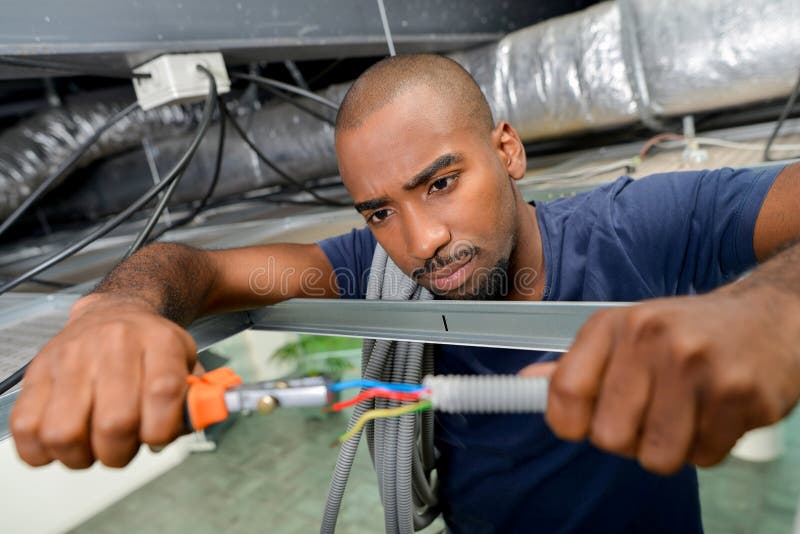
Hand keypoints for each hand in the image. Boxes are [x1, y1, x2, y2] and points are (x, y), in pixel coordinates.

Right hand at [10, 294, 196, 468]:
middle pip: (115, 423)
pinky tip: (62, 442)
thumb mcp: (187, 362)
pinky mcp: (37, 372)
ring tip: (91, 446)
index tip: (158, 436)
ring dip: (81, 456)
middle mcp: (114, 344)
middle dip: (121, 452)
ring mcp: (71, 357)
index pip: (163, 393)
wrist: (114, 313)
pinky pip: (25, 429)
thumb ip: (196, 398)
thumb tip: (194, 423)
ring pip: (65, 433)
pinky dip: (41, 450)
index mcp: (159, 341)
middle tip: (122, 448)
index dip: (162, 430)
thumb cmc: (150, 348)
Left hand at [520, 288, 799, 474]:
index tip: (584, 426)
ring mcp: (696, 365)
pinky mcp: (739, 393)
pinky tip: (716, 413)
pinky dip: (708, 447)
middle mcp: (649, 339)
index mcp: (613, 324)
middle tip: (651, 415)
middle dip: (628, 440)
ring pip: (657, 456)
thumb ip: (578, 365)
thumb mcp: (626, 334)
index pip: (564, 392)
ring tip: (685, 415)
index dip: (568, 424)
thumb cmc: (687, 332)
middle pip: (608, 437)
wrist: (770, 317)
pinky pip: (704, 458)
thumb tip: (524, 382)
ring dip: (670, 449)